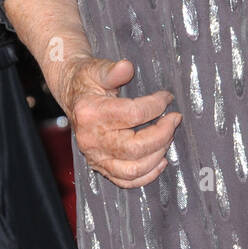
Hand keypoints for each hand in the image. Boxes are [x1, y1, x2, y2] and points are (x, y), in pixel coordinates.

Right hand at [53, 56, 180, 189]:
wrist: (73, 95)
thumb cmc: (87, 80)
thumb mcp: (97, 68)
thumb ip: (113, 70)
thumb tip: (127, 67)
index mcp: (90, 113)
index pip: (133, 115)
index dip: (156, 105)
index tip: (167, 97)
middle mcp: (91, 139)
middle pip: (135, 148)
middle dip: (162, 134)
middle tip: (174, 119)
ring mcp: (95, 157)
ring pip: (132, 169)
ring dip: (158, 155)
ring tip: (168, 137)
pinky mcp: (100, 167)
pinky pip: (125, 181)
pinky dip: (146, 175)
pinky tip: (160, 160)